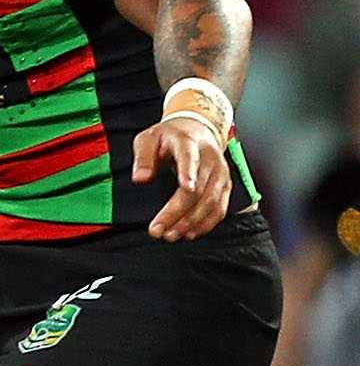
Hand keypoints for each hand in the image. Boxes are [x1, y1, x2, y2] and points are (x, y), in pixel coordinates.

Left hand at [135, 114, 232, 240]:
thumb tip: (139, 178)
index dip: (189, 171)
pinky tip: (190, 233)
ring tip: (171, 235)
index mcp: (188, 142)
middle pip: (198, 188)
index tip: (187, 187)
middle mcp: (209, 158)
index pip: (190, 156)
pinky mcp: (225, 185)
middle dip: (178, 212)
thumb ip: (143, 156)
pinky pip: (220, 208)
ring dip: (191, 222)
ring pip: (211, 201)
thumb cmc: (168, 137)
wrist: (197, 129)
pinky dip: (206, 223)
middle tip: (158, 230)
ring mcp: (220, 173)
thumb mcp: (148, 138)